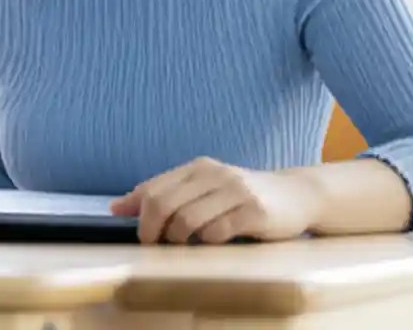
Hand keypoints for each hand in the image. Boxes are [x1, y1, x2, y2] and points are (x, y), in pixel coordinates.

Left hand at [111, 157, 322, 244]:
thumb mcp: (203, 188)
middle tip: (155, 244)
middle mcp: (215, 174)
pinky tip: (214, 241)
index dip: (138, 215)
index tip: (140, 234)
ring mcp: (237, 191)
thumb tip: (116, 207)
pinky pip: (217, 232)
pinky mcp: (255, 212)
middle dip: (152, 230)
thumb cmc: (241, 195)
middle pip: (164, 204)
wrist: (296, 195)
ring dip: (179, 239)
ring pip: (187, 220)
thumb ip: (164, 194)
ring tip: (185, 243)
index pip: (153, 189)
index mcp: (198, 167)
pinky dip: (208, 242)